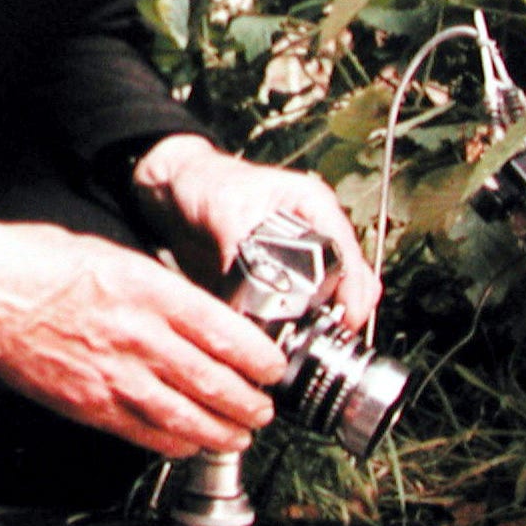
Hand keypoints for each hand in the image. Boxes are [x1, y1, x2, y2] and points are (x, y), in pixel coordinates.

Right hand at [0, 200, 286, 457]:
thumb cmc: (40, 264)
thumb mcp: (115, 256)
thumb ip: (159, 289)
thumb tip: (195, 315)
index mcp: (150, 291)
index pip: (224, 332)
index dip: (258, 358)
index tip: (272, 367)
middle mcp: (139, 336)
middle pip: (214, 380)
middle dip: (249, 402)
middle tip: (264, 408)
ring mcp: (115, 375)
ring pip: (186, 415)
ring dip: (221, 430)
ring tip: (240, 435)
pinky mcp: (89, 404)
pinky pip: (144, 433)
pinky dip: (174, 443)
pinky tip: (190, 445)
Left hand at [128, 134, 380, 333]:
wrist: (174, 195)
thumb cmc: (205, 182)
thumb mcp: (224, 205)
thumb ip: (240, 240)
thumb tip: (250, 276)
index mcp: (314, 208)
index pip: (349, 255)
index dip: (350, 290)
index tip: (342, 319)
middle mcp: (313, 237)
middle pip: (347, 285)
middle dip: (336, 315)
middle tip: (313, 337)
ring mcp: (296, 263)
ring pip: (324, 305)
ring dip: (311, 326)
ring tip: (292, 343)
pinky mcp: (274, 286)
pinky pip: (290, 316)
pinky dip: (285, 331)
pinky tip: (270, 341)